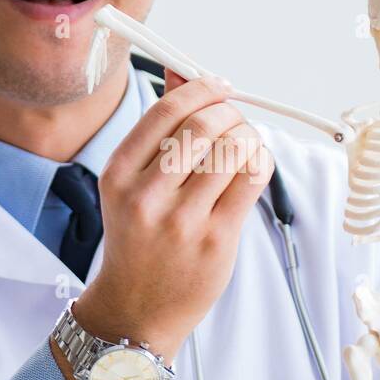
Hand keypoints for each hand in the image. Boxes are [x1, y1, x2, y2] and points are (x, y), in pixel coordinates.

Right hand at [72, 67, 274, 362]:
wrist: (136, 308)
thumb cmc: (139, 238)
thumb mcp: (132, 183)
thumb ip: (158, 128)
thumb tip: (181, 70)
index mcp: (119, 174)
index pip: (168, 111)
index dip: (202, 89)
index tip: (219, 87)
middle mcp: (147, 196)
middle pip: (205, 126)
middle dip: (230, 112)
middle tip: (235, 120)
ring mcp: (182, 221)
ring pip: (233, 149)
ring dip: (248, 136)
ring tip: (243, 145)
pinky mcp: (216, 239)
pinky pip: (252, 178)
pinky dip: (260, 160)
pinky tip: (252, 165)